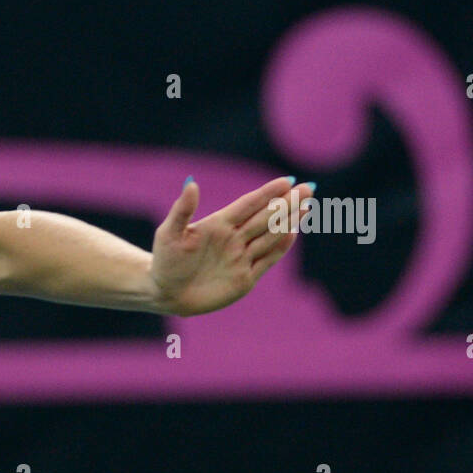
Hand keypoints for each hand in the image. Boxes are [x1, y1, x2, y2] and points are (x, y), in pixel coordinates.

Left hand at [149, 177, 311, 316]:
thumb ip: (182, 210)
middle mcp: (234, 238)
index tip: (286, 180)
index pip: (248, 205)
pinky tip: (293, 233)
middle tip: (307, 188)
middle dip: (286, 203)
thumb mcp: (169, 234)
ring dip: (288, 221)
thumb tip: (191, 183)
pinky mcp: (244, 279)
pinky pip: (266, 260)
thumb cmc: (165, 260)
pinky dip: (280, 248)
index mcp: (218, 224)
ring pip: (270, 236)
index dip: (266, 193)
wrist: (165, 292)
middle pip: (265, 218)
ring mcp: (241, 258)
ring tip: (307, 205)